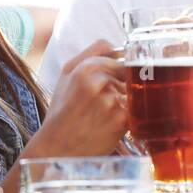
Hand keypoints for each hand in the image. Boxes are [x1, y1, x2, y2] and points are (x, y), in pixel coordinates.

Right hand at [34, 39, 127, 157]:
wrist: (57, 146)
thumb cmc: (62, 110)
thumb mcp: (67, 74)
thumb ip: (91, 53)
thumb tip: (118, 46)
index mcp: (86, 67)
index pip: (120, 59)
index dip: (118, 72)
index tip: (112, 84)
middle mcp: (99, 81)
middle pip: (128, 76)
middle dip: (122, 88)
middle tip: (103, 105)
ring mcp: (111, 100)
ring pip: (132, 94)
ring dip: (124, 104)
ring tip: (103, 116)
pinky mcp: (120, 120)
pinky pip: (135, 112)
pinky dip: (126, 119)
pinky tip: (108, 125)